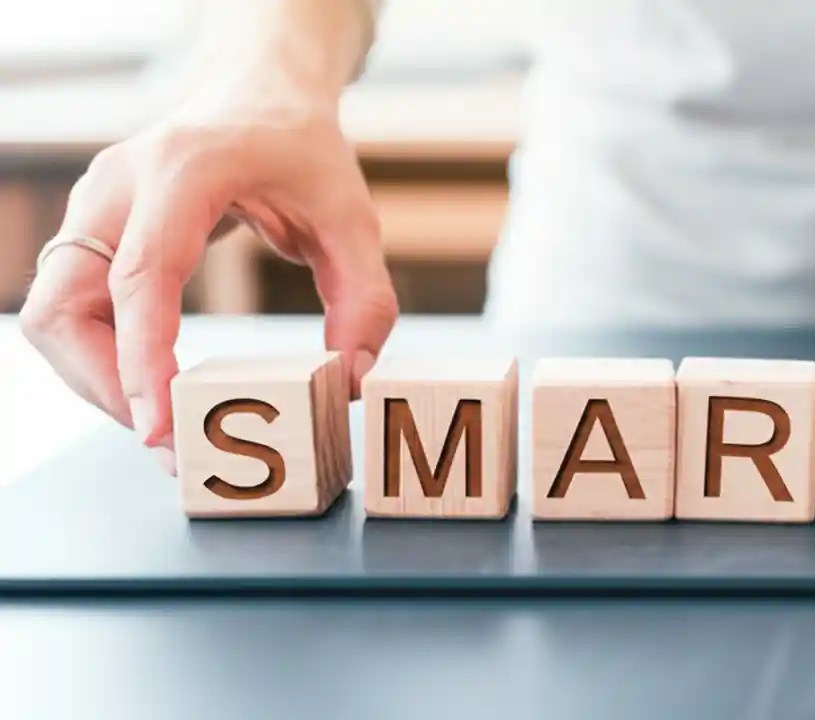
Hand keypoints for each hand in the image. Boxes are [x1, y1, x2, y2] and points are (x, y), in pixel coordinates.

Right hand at [19, 99, 397, 474]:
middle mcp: (119, 186)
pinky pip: (69, 309)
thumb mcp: (354, 219)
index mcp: (185, 170)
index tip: (160, 424)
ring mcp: (93, 206)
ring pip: (52, 317)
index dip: (142, 357)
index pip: (142, 275)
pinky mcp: (89, 228)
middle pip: (63, 307)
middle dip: (107, 385)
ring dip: (98, 380)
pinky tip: (152, 386)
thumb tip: (350, 382)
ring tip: (164, 423)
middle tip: (169, 439)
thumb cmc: (302, 151)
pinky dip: (100, 358)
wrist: (259, 94)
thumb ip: (365, 300)